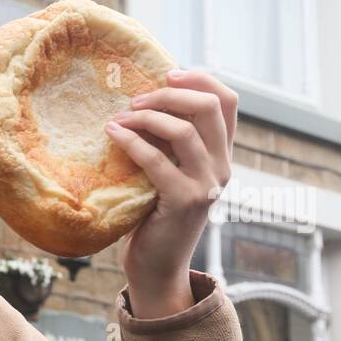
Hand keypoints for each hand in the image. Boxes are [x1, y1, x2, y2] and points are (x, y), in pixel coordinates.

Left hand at [105, 69, 237, 318]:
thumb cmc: (154, 216)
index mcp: (222, 156)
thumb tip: (145, 100)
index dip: (200, 79)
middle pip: (209, 107)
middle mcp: (222, 168)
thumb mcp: (169, 172)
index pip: (228, 101)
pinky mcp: (183, 202)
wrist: (156, 266)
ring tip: (119, 118)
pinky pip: (157, 160)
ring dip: (147, 117)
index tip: (167, 75)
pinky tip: (112, 135)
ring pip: (184, 130)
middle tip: (135, 100)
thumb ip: (170, 144)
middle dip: (169, 94)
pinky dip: (132, 141)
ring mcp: (206, 186)